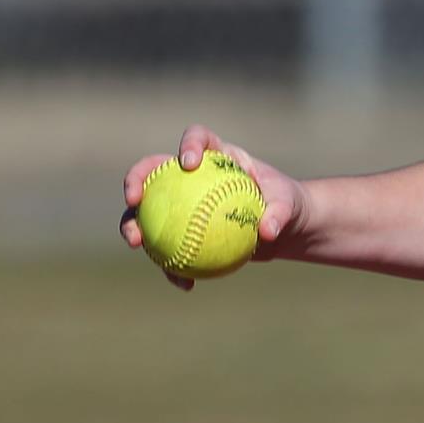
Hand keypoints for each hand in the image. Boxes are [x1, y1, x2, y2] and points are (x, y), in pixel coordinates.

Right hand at [119, 124, 308, 291]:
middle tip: (134, 201)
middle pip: (154, 170)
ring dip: (133, 225)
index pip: (199, 139)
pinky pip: (169, 247)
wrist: (286, 227)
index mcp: (219, 156)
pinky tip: (183, 283)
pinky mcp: (182, 231)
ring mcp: (183, 203)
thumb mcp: (290, 206)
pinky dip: (172, 266)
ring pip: (147, 211)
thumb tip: (267, 230)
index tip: (187, 163)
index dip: (188, 144)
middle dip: (135, 180)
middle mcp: (193, 176)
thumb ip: (279, 212)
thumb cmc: (288, 205)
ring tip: (136, 244)